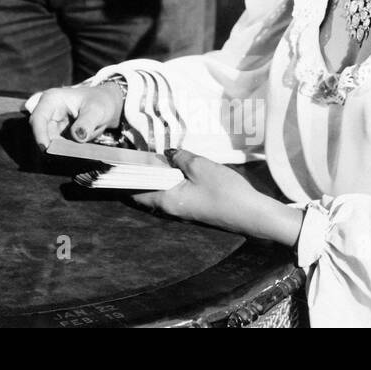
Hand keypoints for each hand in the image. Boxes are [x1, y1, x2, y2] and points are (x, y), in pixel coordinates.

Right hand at [26, 83, 125, 149]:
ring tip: (83, 145)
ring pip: (51, 142)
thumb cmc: (100, 101)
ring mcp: (53, 124)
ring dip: (64, 149)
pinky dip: (68, 150)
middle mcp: (48, 112)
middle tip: (74, 151)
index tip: (45, 149)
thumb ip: (87, 123)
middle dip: (56, 145)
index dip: (39, 134)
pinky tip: (81, 146)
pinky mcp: (59, 134)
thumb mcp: (97, 110)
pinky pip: (60, 147)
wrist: (105, 104)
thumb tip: (78, 137)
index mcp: (52, 100)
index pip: (38, 118)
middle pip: (43, 133)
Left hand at [133, 149, 281, 238]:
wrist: (253, 215)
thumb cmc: (225, 192)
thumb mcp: (200, 166)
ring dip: (157, 178)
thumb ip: (180, 158)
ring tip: (155, 159)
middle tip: (136, 154)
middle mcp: (171, 209)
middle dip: (140, 175)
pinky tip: (177, 169)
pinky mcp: (194, 210)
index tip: (117, 162)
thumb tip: (168, 155)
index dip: (126, 177)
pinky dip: (170, 182)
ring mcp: (183, 211)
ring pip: (161, 192)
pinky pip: (175, 194)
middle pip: (146, 192)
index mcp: (166, 200)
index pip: (135, 191)